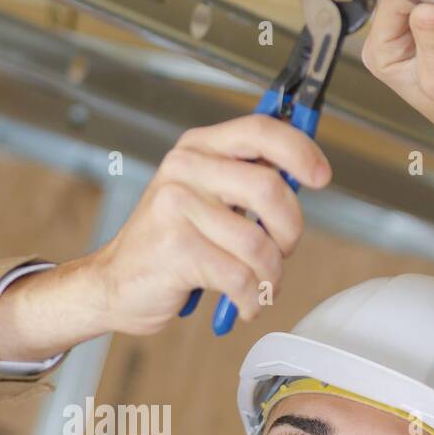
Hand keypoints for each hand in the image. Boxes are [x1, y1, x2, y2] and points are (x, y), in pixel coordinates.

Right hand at [0, 115, 331, 360]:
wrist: (113, 285)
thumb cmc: (166, 247)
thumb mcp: (203, 199)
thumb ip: (245, 182)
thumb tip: (302, 176)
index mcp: (197, 149)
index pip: (261, 131)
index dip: (301, 151)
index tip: (320, 178)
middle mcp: (185, 170)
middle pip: (270, 189)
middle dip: (290, 232)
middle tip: (282, 252)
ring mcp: (177, 208)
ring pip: (259, 243)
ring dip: (271, 275)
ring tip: (260, 285)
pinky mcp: (177, 249)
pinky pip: (240, 277)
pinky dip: (252, 299)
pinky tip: (243, 303)